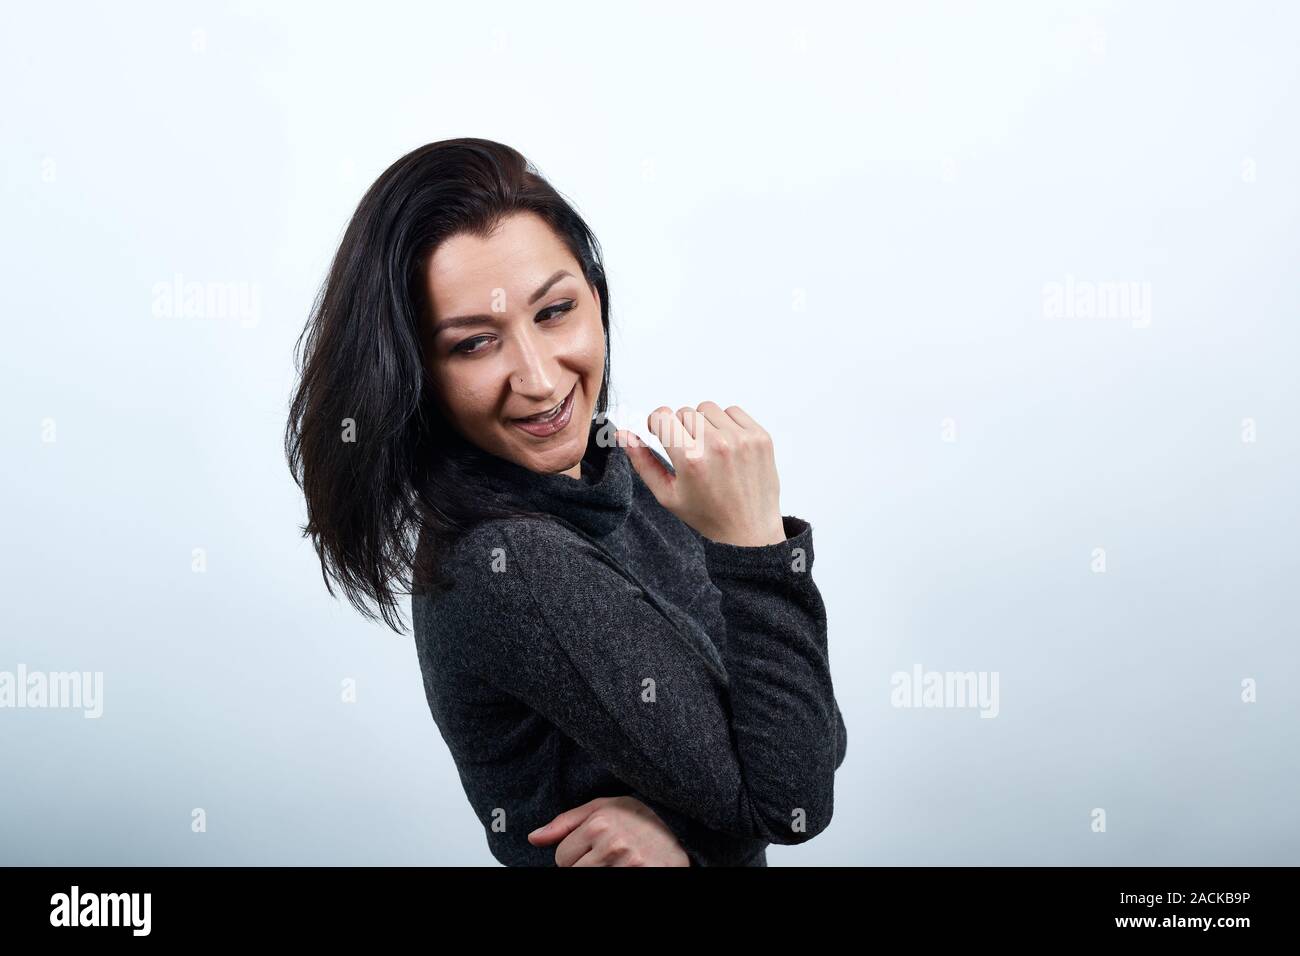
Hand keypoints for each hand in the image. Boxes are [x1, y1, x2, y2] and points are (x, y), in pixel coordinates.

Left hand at [527, 796, 690, 866]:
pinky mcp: (641, 877)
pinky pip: (606, 884)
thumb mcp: (603, 808)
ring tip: (617, 861)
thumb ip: (565, 822)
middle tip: (608, 855)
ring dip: (599, 873)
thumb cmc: (640, 817)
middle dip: (586, 865)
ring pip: (588, 880)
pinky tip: (625, 868)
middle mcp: (613, 845)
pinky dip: (614, 877)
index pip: (561, 857)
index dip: (575, 853)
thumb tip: (534, 838)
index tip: (595, 846)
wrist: (682, 829)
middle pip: (572, 873)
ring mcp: (628, 866)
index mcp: (600, 823)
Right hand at [617, 402, 785, 546]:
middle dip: (681, 428)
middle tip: (689, 452)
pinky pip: (734, 411)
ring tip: (709, 450)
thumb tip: (623, 434)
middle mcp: (717, 445)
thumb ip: (642, 462)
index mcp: (690, 459)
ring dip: (704, 424)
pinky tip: (727, 447)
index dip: (656, 423)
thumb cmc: (706, 515)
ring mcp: (742, 439)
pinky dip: (727, 424)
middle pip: (685, 412)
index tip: (660, 433)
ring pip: (708, 409)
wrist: (749, 530)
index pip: (662, 416)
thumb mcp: (667, 494)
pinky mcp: (760, 437)